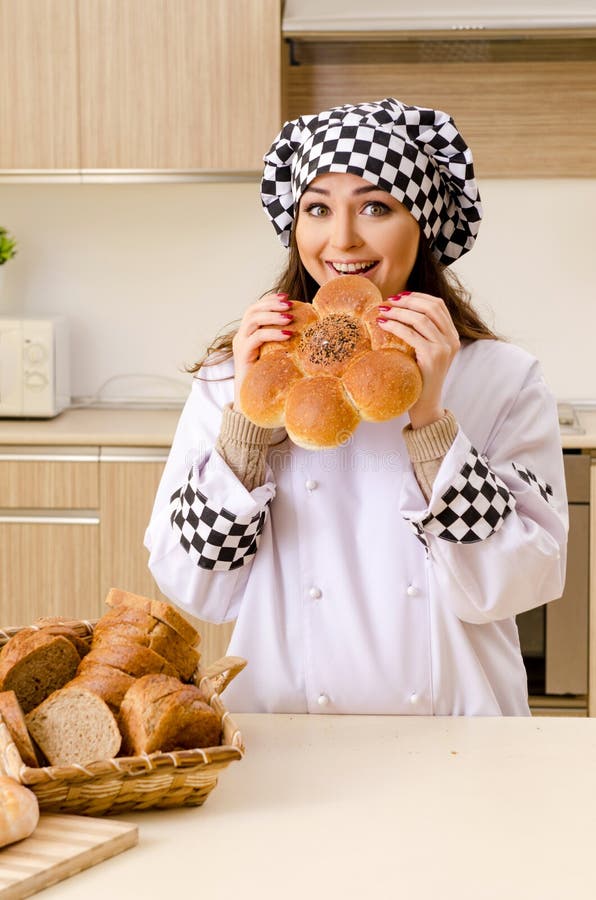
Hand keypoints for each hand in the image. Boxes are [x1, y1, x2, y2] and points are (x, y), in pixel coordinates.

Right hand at [232, 292, 294, 410]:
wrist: (250, 403)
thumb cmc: (267, 380)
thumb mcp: (276, 357)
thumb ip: (283, 344)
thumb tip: (306, 332)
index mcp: (247, 334)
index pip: (255, 309)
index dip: (270, 300)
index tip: (287, 296)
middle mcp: (241, 337)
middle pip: (252, 310)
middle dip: (272, 303)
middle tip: (290, 303)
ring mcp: (240, 345)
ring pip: (252, 320)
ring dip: (272, 315)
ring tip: (290, 317)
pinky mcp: (242, 355)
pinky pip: (256, 337)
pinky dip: (272, 333)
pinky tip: (287, 334)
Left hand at [376, 291, 459, 427]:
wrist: (426, 404)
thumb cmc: (420, 377)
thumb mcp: (426, 352)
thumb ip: (422, 334)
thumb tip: (400, 310)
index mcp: (452, 336)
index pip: (438, 305)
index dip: (418, 297)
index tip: (399, 296)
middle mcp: (451, 340)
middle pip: (431, 307)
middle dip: (407, 301)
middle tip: (388, 302)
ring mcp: (444, 348)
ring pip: (420, 319)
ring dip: (398, 312)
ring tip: (382, 311)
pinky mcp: (432, 357)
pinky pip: (411, 334)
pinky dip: (395, 326)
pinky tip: (383, 324)